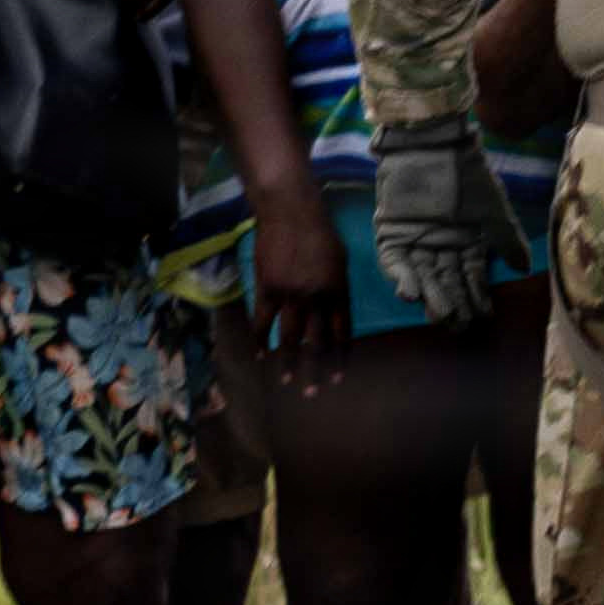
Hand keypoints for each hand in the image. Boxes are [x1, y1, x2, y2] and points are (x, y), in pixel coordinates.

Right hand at [244, 177, 346, 370]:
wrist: (290, 212)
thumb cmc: (319, 231)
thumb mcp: (340, 260)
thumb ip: (338, 288)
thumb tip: (335, 313)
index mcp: (339, 291)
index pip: (342, 332)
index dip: (340, 356)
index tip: (338, 376)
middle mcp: (317, 298)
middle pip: (318, 341)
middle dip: (317, 370)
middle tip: (314, 393)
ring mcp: (291, 295)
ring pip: (290, 337)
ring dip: (289, 363)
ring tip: (288, 383)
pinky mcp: (267, 289)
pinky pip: (264, 321)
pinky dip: (262, 340)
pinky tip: (261, 356)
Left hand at [367, 130, 505, 330]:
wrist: (433, 144)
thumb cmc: (469, 175)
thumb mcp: (495, 210)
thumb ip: (509, 241)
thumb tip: (525, 270)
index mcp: (465, 242)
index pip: (471, 277)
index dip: (476, 296)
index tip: (482, 316)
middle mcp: (440, 246)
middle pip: (446, 281)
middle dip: (452, 303)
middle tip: (457, 325)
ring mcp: (415, 241)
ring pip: (423, 276)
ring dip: (429, 295)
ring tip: (436, 315)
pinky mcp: (391, 234)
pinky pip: (394, 262)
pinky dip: (401, 278)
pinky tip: (409, 294)